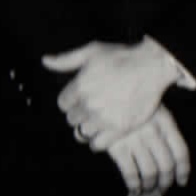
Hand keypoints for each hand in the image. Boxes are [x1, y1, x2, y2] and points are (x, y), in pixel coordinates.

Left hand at [43, 39, 180, 146]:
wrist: (151, 67)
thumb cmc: (121, 57)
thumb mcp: (91, 51)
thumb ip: (66, 59)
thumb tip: (45, 61)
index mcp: (80, 86)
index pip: (63, 104)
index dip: (70, 102)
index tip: (79, 99)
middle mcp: (89, 104)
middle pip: (72, 119)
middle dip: (78, 114)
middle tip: (90, 110)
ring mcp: (104, 118)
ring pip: (83, 132)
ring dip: (88, 127)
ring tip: (97, 121)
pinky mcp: (119, 129)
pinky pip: (98, 144)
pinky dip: (98, 141)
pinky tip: (103, 133)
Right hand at [102, 106, 191, 193]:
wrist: (98, 96)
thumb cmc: (126, 103)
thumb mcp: (149, 107)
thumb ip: (162, 128)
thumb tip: (170, 160)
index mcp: (164, 120)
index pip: (180, 151)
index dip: (182, 170)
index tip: (181, 181)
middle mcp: (152, 131)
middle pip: (166, 165)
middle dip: (165, 182)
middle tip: (162, 188)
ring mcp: (134, 139)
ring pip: (150, 172)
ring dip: (150, 185)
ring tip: (147, 189)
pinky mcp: (117, 146)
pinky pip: (130, 172)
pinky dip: (134, 184)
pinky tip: (134, 188)